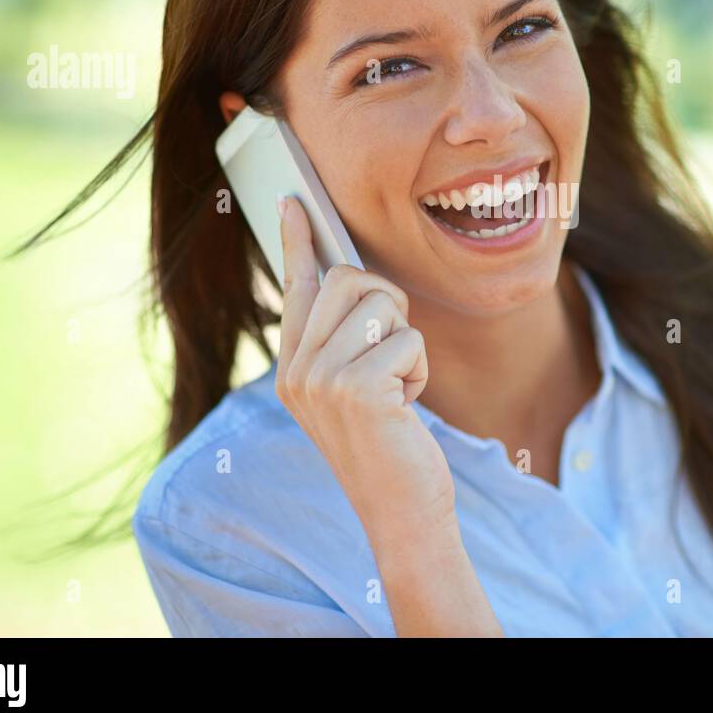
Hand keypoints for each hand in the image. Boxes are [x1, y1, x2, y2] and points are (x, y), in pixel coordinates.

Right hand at [273, 195, 455, 549]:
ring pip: (383, 304)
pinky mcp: (356, 389)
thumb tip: (354, 277)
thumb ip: (345, 340)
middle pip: (348, 278)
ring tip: (398, 388)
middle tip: (395, 349)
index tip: (292, 200)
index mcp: (291, 368)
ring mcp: (321, 380)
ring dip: (408, 342)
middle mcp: (296, 370)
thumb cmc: (389, 446)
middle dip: (389, 301)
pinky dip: (421, 369)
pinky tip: (407, 407)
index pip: (296, 287)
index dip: (296, 240)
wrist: (402, 512)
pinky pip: (408, 339)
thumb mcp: (355, 390)